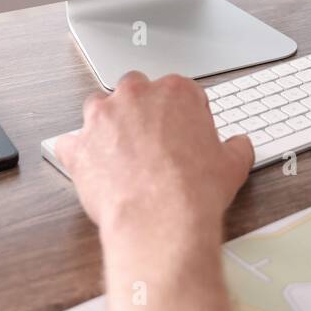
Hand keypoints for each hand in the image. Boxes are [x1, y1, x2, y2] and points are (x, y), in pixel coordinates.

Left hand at [56, 72, 252, 310]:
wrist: (161, 219)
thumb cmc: (194, 189)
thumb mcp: (233, 164)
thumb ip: (236, 146)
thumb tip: (239, 146)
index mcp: (176, 91)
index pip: (179, 92)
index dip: (183, 115)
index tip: (184, 134)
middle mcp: (136, 95)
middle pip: (136, 90)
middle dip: (142, 111)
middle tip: (153, 142)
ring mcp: (103, 118)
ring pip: (99, 108)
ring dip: (108, 125)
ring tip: (121, 154)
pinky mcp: (79, 145)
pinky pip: (71, 143)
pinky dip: (79, 153)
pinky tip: (92, 168)